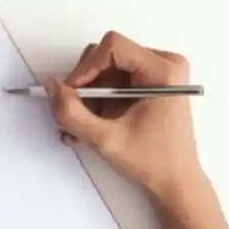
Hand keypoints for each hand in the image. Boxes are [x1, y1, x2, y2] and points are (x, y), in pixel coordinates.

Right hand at [45, 32, 228, 228]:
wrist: (176, 182)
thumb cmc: (155, 162)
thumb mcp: (106, 140)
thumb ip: (72, 113)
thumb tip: (52, 87)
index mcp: (164, 72)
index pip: (113, 46)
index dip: (87, 67)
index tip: (73, 93)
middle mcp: (165, 65)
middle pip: (107, 56)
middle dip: (87, 86)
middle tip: (78, 114)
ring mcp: (158, 73)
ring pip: (106, 69)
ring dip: (89, 97)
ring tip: (84, 126)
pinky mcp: (150, 83)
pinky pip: (114, 79)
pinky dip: (99, 100)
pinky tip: (93, 123)